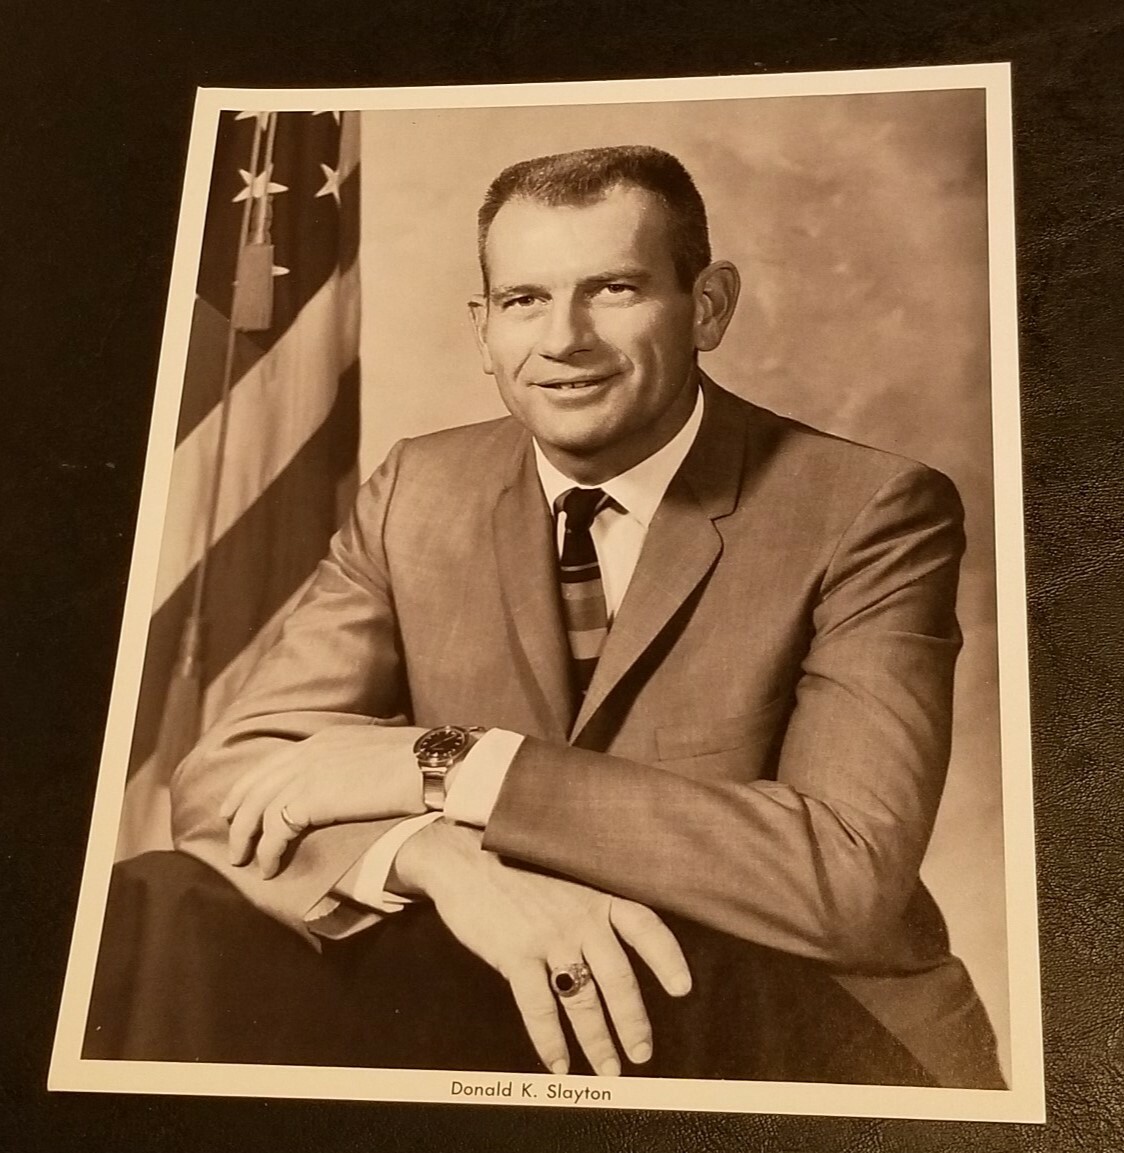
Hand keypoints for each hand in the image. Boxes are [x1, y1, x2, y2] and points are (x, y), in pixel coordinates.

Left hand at [221, 725, 427, 876]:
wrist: (433, 766)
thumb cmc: (423, 762)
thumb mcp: (381, 752)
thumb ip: (358, 763)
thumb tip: (358, 783)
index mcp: (327, 738)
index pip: (277, 761)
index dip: (254, 783)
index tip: (241, 802)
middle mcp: (311, 751)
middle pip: (257, 782)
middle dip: (238, 810)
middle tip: (229, 833)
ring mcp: (308, 773)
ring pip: (258, 808)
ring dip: (246, 837)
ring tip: (243, 860)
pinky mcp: (311, 799)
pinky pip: (275, 830)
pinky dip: (268, 851)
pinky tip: (269, 868)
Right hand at [393, 821, 690, 1076]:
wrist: (463, 856)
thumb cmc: (518, 867)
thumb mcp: (565, 873)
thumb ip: (591, 904)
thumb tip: (618, 943)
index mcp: (596, 894)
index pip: (645, 926)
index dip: (667, 958)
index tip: (683, 988)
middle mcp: (579, 916)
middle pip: (618, 978)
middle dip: (633, 1022)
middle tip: (642, 1054)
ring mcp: (548, 936)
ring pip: (583, 1000)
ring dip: (597, 1040)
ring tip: (608, 1070)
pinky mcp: (515, 953)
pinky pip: (539, 1006)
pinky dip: (549, 1040)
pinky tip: (557, 1063)